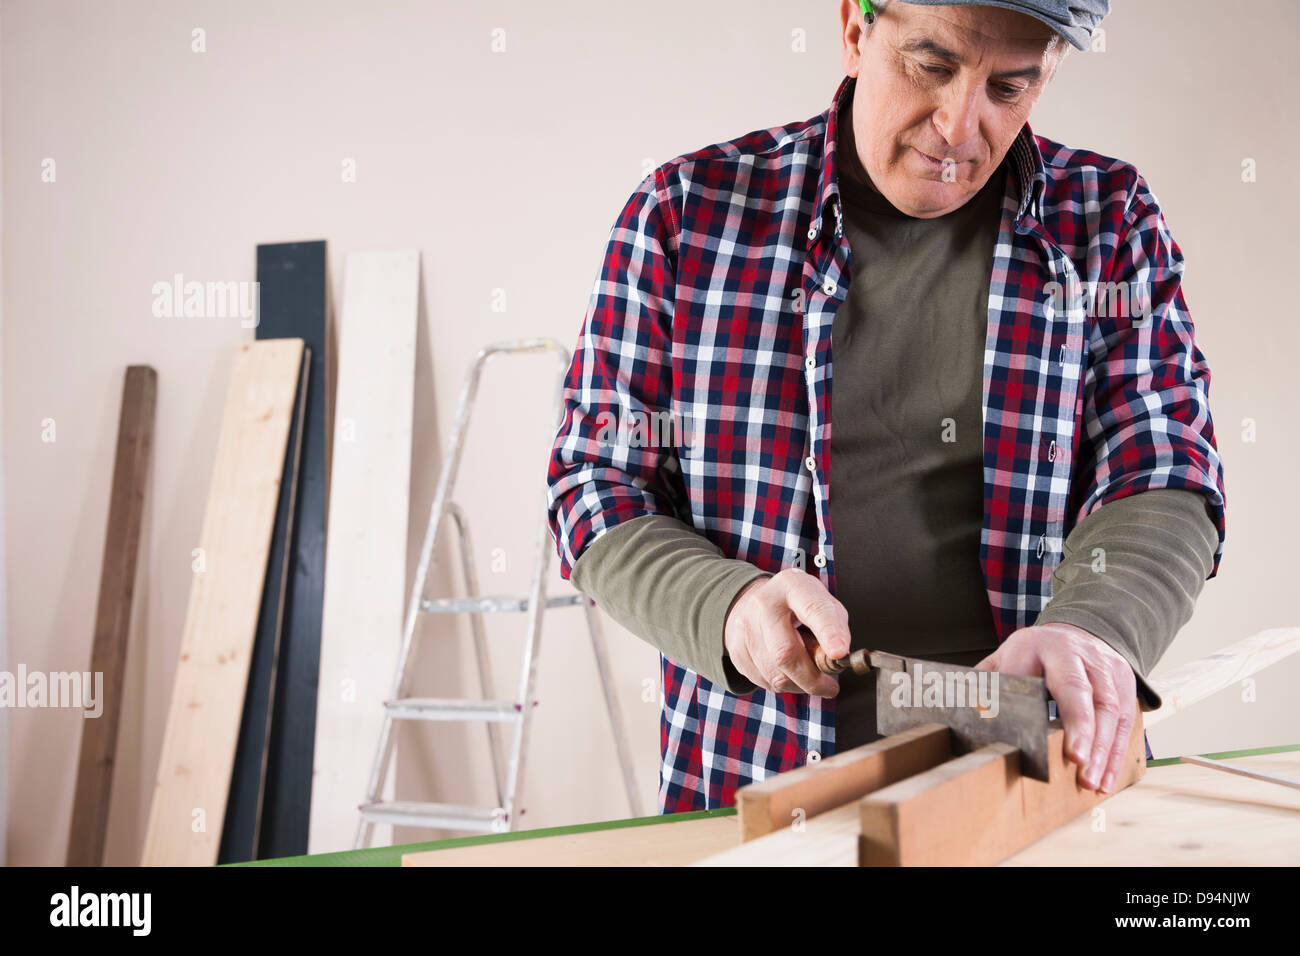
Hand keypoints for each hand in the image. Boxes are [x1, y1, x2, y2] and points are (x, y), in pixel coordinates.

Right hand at [723, 568, 850, 696]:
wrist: (753, 602)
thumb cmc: (797, 606)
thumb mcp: (821, 602)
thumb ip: (834, 627)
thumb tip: (835, 660)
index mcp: (793, 586)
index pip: (813, 609)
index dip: (828, 632)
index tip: (839, 653)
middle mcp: (764, 603)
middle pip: (786, 652)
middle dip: (812, 678)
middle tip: (830, 686)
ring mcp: (745, 627)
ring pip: (776, 674)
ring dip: (799, 684)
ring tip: (806, 672)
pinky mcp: (736, 650)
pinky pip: (764, 682)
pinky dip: (783, 684)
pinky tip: (786, 670)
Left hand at [974, 623, 1136, 792]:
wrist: (1071, 634)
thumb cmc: (1029, 657)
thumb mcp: (1003, 660)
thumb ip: (986, 684)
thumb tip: (959, 712)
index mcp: (1038, 645)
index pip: (1051, 679)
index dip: (1062, 714)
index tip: (1053, 745)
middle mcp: (1077, 653)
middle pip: (1085, 693)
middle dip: (1085, 732)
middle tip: (1079, 766)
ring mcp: (1105, 666)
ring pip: (1111, 709)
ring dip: (1103, 750)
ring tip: (1092, 783)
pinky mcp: (1125, 682)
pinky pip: (1126, 719)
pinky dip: (1116, 751)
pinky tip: (1106, 777)